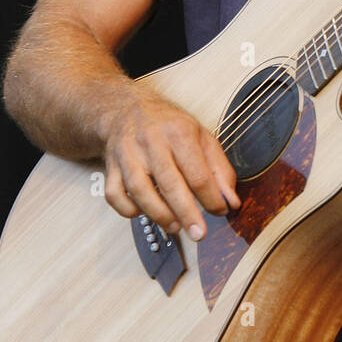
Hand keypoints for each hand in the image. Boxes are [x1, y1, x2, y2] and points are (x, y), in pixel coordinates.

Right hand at [101, 84, 240, 239]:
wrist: (127, 109)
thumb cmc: (167, 125)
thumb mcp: (202, 137)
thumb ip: (219, 169)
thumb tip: (230, 201)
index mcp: (178, 132)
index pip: (198, 173)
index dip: (212, 198)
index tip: (221, 211)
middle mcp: (151, 142)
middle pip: (170, 184)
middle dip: (187, 213)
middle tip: (199, 233)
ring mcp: (128, 155)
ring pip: (140, 191)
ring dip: (159, 215)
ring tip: (176, 226)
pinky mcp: (111, 168)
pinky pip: (116, 196)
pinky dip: (129, 210)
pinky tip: (146, 213)